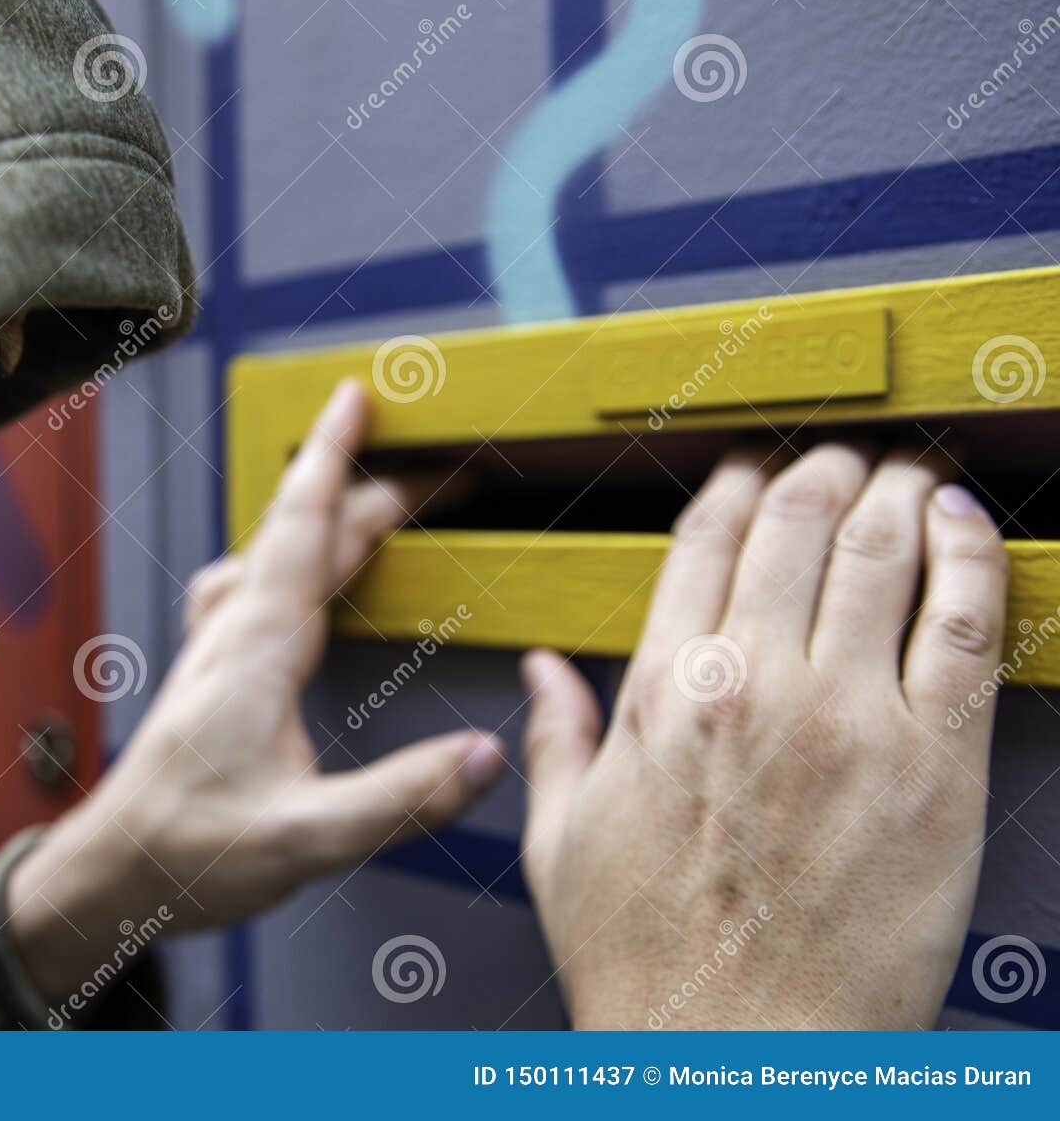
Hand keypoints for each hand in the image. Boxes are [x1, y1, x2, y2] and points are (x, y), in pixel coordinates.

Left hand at [8, 380, 506, 996]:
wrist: (110, 872)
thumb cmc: (186, 851)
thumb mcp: (304, 837)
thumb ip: (397, 798)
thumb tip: (486, 757)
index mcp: (257, 648)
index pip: (304, 528)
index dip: (333, 457)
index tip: (354, 396)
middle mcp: (233, 633)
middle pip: (305, 534)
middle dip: (369, 490)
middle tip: (436, 473)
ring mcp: (217, 650)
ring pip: (276, 555)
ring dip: (326, 520)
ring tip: (372, 506)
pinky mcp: (212, 674)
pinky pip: (255, 586)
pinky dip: (290, 558)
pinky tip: (295, 581)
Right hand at [519, 444, 1008, 1028]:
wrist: (735, 1059)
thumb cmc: (649, 963)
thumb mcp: (559, 845)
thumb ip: (555, 742)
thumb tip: (544, 677)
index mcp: (661, 694)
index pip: (705, 541)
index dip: (736, 485)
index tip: (753, 468)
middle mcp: (753, 685)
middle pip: (799, 522)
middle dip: (825, 468)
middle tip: (845, 456)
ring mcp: (849, 718)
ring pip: (883, 551)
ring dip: (900, 489)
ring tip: (912, 472)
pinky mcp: (935, 767)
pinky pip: (963, 625)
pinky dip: (970, 555)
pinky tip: (965, 525)